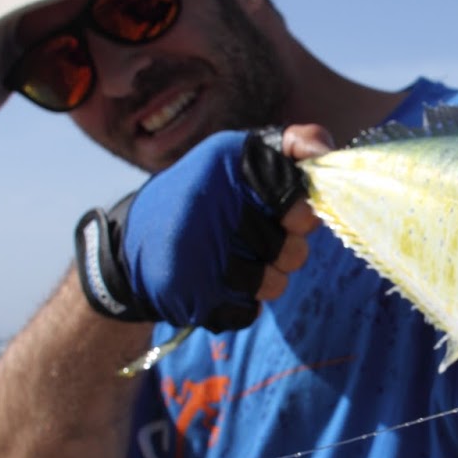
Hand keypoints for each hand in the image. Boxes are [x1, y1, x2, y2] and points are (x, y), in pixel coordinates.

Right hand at [73, 126, 328, 329]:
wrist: (129, 245)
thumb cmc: (202, 198)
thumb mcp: (237, 157)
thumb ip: (291, 148)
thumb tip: (328, 152)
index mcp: (225, 162)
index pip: (297, 196)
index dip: (302, 214)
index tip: (292, 216)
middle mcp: (209, 202)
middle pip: (293, 250)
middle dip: (286, 250)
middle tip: (260, 240)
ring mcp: (199, 251)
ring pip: (275, 284)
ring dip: (265, 279)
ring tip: (236, 261)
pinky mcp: (191, 292)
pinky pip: (249, 309)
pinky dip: (240, 302)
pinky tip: (216, 282)